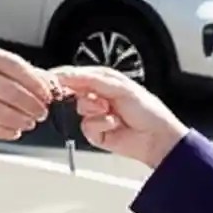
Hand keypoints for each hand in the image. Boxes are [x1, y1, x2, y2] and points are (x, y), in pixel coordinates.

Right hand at [0, 44, 53, 139]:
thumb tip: (55, 86)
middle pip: (9, 91)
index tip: (48, 95)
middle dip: (31, 105)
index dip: (35, 83)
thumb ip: (30, 74)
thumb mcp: (2, 67)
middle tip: (42, 112)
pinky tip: (15, 131)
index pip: (16, 67)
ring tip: (30, 123)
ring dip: (20, 120)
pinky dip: (5, 131)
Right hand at [53, 66, 187, 168]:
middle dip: (86, 95)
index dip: (65, 76)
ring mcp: (96, 115)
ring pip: (80, 109)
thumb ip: (91, 80)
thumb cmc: (146, 109)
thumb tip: (68, 75)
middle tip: (99, 99)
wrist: (157, 137)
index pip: (77, 75)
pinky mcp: (96, 133)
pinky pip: (86, 126)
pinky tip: (113, 124)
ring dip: (96, 110)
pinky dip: (100, 124)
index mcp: (104, 81)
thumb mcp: (119, 86)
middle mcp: (98, 97)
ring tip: (111, 112)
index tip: (55, 78)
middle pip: (74, 92)